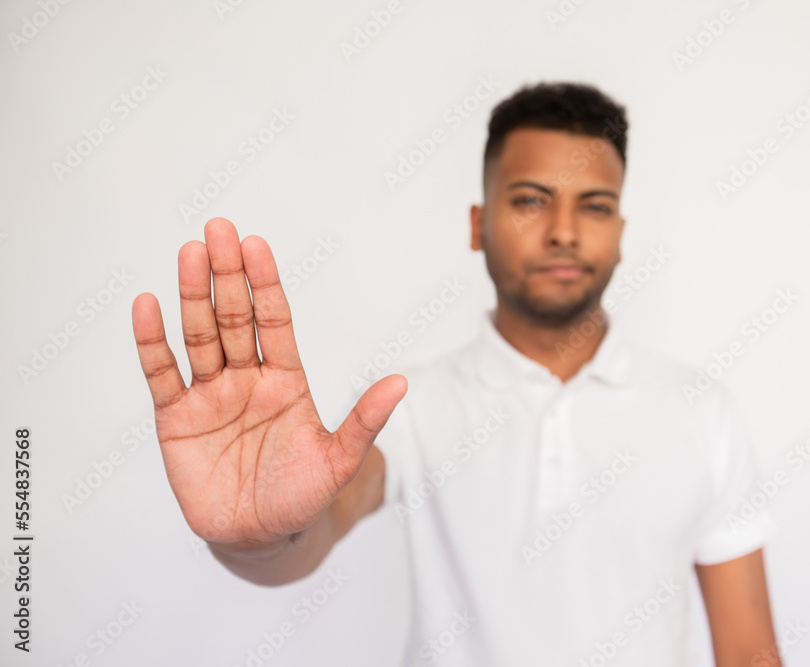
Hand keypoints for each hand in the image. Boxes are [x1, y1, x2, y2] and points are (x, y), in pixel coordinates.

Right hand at [131, 218, 405, 548]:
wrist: (258, 537)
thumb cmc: (301, 496)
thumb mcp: (339, 461)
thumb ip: (365, 421)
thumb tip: (402, 382)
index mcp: (286, 379)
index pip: (274, 321)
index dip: (265, 284)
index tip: (256, 245)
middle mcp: (246, 378)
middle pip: (234, 317)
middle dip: (227, 275)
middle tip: (219, 230)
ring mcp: (210, 395)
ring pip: (199, 336)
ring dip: (192, 295)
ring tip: (189, 253)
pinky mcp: (176, 418)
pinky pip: (161, 374)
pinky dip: (152, 342)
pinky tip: (147, 305)